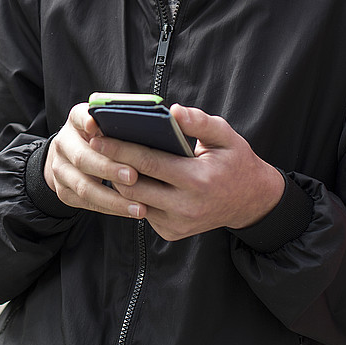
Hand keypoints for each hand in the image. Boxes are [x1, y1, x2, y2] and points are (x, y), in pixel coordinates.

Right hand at [43, 102, 151, 218]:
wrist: (72, 155)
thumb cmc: (104, 137)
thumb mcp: (108, 123)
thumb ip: (122, 120)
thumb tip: (154, 119)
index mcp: (76, 120)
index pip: (79, 116)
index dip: (87, 120)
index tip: (95, 124)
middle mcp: (63, 143)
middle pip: (82, 157)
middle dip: (109, 169)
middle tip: (133, 176)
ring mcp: (60, 169)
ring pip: (84, 187)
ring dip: (113, 199)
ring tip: (139, 207)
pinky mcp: (63, 191)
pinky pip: (87, 203)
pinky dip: (110, 209)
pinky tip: (130, 211)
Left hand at [91, 105, 284, 240]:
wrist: (251, 201)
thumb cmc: (235, 162)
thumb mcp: (226, 136)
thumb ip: (200, 122)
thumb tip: (172, 111)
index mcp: (198, 180)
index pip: (149, 163)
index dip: (121, 149)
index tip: (98, 136)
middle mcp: (186, 207)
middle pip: (134, 186)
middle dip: (111, 165)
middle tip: (94, 145)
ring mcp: (178, 224)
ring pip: (134, 201)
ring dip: (119, 180)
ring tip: (107, 158)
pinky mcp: (172, 233)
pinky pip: (143, 211)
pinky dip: (133, 195)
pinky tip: (128, 176)